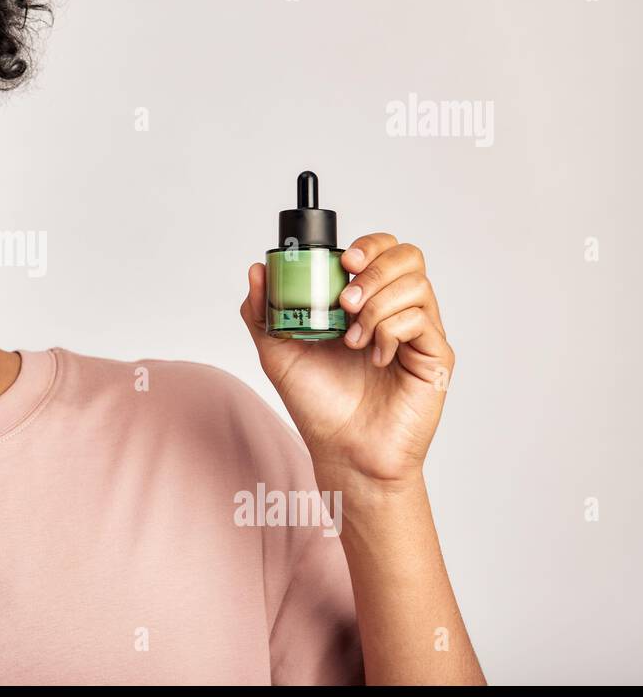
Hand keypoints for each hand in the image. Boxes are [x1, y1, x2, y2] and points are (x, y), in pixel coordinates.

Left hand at [240, 232, 453, 484]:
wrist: (342, 451)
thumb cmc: (318, 403)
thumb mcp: (278, 350)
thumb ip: (264, 310)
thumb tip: (259, 268)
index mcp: (366, 301)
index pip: (381, 249)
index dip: (366, 246)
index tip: (341, 263)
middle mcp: (397, 310)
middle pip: (408, 256)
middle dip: (375, 268)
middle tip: (346, 302)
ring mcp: (420, 332)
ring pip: (416, 285)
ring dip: (377, 306)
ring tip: (352, 341)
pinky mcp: (436, 355)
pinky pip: (421, 320)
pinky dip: (391, 332)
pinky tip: (374, 358)